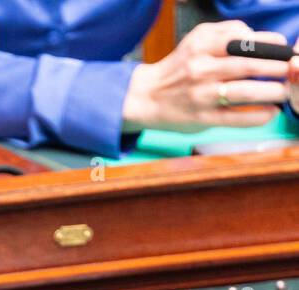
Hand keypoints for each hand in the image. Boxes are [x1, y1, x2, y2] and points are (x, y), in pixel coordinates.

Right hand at [122, 20, 293, 132]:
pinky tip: (270, 113)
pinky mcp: (201, 118)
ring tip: (285, 91)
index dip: (271, 44)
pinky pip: (234, 118)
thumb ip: (226, 32)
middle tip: (291, 70)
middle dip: (276, 68)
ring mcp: (202, 96)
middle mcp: (202, 70)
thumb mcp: (196, 39)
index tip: (285, 50)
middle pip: (249, 66)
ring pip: (245, 92)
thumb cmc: (177, 68)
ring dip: (272, 92)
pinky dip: (257, 116)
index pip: (244, 41)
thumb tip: (257, 37)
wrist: (145, 97)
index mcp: (202, 47)